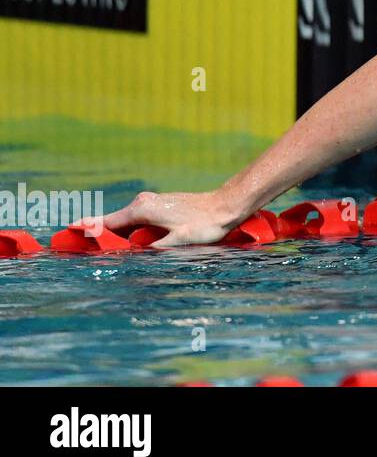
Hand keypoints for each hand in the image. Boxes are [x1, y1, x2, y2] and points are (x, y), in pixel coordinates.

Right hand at [81, 190, 241, 248]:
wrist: (226, 205)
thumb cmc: (204, 224)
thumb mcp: (177, 241)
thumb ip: (153, 248)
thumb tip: (135, 255)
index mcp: (142, 210)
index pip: (107, 222)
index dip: (89, 229)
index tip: (70, 232)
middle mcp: (144, 202)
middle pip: (115, 221)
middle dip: (100, 233)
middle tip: (80, 243)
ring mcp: (154, 202)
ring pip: (128, 220)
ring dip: (117, 232)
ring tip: (102, 245)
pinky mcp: (163, 204)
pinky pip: (139, 218)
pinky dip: (130, 228)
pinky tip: (129, 239)